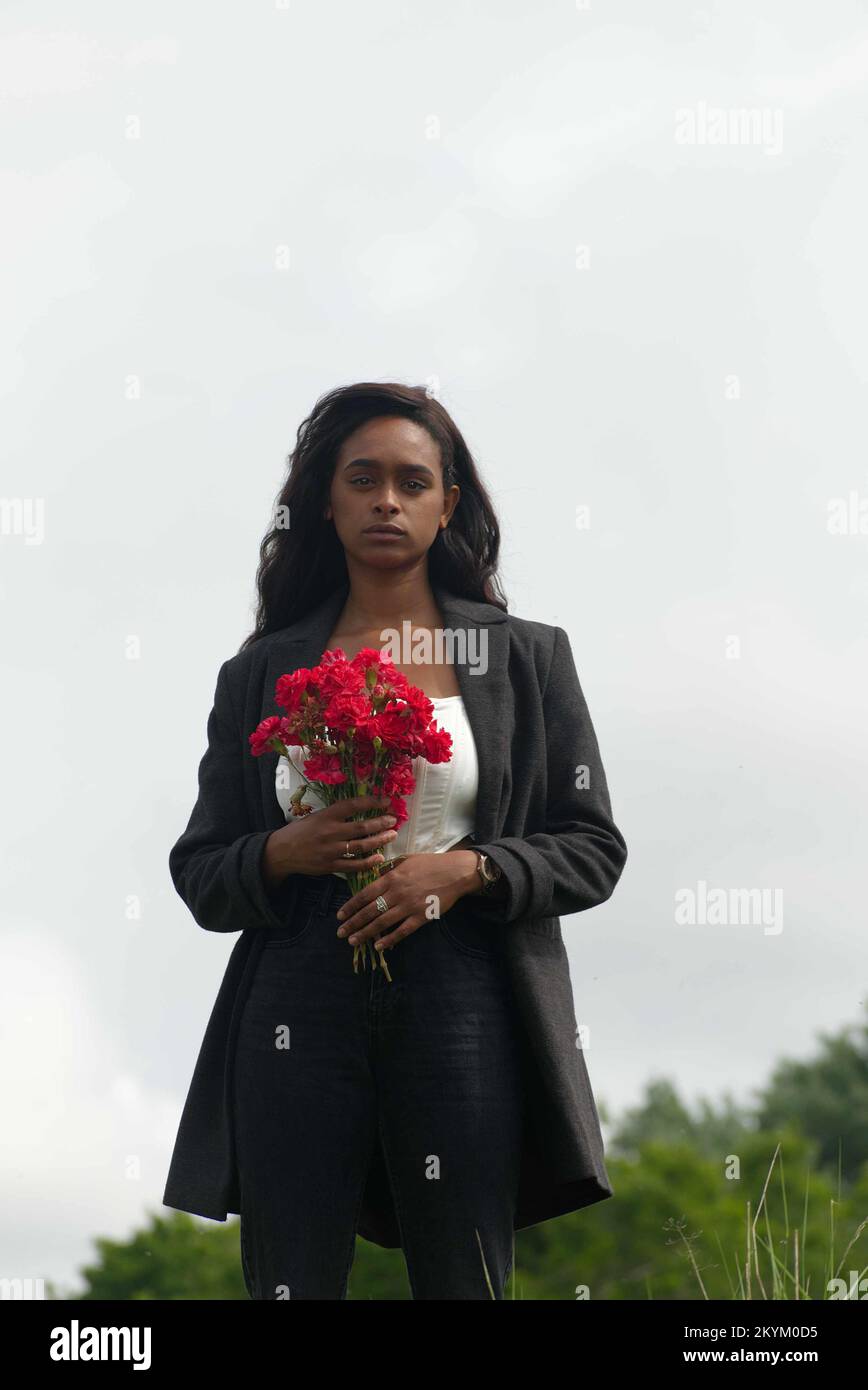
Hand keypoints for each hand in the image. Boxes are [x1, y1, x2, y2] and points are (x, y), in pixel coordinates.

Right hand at [263, 794, 398, 883]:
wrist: (282, 852)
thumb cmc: (301, 831)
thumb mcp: (317, 816)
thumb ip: (337, 814)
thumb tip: (363, 808)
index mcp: (326, 815)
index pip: (353, 805)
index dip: (372, 802)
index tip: (386, 801)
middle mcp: (330, 832)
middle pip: (362, 827)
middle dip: (381, 823)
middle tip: (394, 820)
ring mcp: (331, 850)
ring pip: (361, 846)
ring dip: (379, 840)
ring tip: (392, 835)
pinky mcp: (330, 866)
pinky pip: (354, 865)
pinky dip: (368, 862)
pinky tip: (379, 857)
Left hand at [335, 850, 479, 950]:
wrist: (455, 872)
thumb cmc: (430, 864)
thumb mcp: (405, 860)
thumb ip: (388, 869)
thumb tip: (373, 876)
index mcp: (392, 877)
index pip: (365, 894)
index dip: (351, 906)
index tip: (340, 916)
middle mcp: (397, 893)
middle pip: (370, 910)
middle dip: (353, 923)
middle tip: (341, 933)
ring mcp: (409, 906)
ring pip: (383, 922)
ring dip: (366, 933)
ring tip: (353, 941)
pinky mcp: (421, 917)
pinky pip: (402, 931)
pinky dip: (390, 939)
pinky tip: (379, 946)